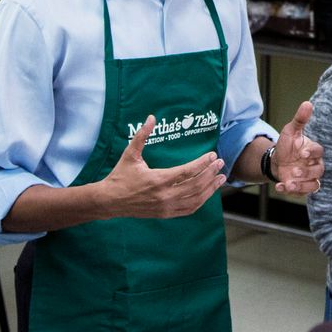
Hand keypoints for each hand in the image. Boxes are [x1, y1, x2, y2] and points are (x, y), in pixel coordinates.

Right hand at [100, 114, 225, 218]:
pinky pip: (189, 209)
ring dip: (210, 188)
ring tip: (221, 178)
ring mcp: (166, 207)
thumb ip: (142, 135)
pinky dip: (201, 201)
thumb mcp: (130, 154)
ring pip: (195, 199)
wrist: (110, 201)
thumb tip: (152, 117)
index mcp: (158, 179)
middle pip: (196, 185)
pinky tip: (208, 193)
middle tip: (221, 163)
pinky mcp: (166, 214)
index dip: (203, 163)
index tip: (213, 155)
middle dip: (211, 173)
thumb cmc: (120, 176)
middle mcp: (165, 195)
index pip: (188, 171)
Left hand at [273, 101, 324, 194]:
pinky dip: (292, 192)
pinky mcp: (302, 187)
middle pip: (318, 171)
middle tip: (293, 171)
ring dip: (301, 186)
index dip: (312, 152)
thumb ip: (300, 119)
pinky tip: (280, 187)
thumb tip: (307, 103)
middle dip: (306, 172)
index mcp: (314, 150)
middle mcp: (314, 165)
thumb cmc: (288, 144)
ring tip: (288, 183)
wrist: (278, 160)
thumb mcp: (291, 130)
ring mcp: (309, 178)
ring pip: (313, 185)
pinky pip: (302, 193)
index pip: (319, 152)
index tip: (303, 153)